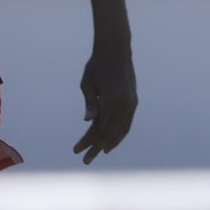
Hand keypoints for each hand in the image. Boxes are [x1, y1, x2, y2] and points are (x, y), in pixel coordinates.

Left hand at [74, 44, 137, 162]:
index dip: (88, 142)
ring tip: (99, 152)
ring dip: (110, 143)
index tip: (76, 152)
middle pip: (111, 133)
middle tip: (86, 160)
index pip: (99, 129)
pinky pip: (126, 122)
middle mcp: (125, 104)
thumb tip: (88, 121)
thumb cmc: (97, 65)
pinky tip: (112, 140)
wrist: (116, 49)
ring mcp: (131, 103)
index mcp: (112, 100)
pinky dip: (119, 133)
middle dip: (97, 148)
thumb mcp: (87, 83)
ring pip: (121, 130)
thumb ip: (90, 103)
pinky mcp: (133, 101)